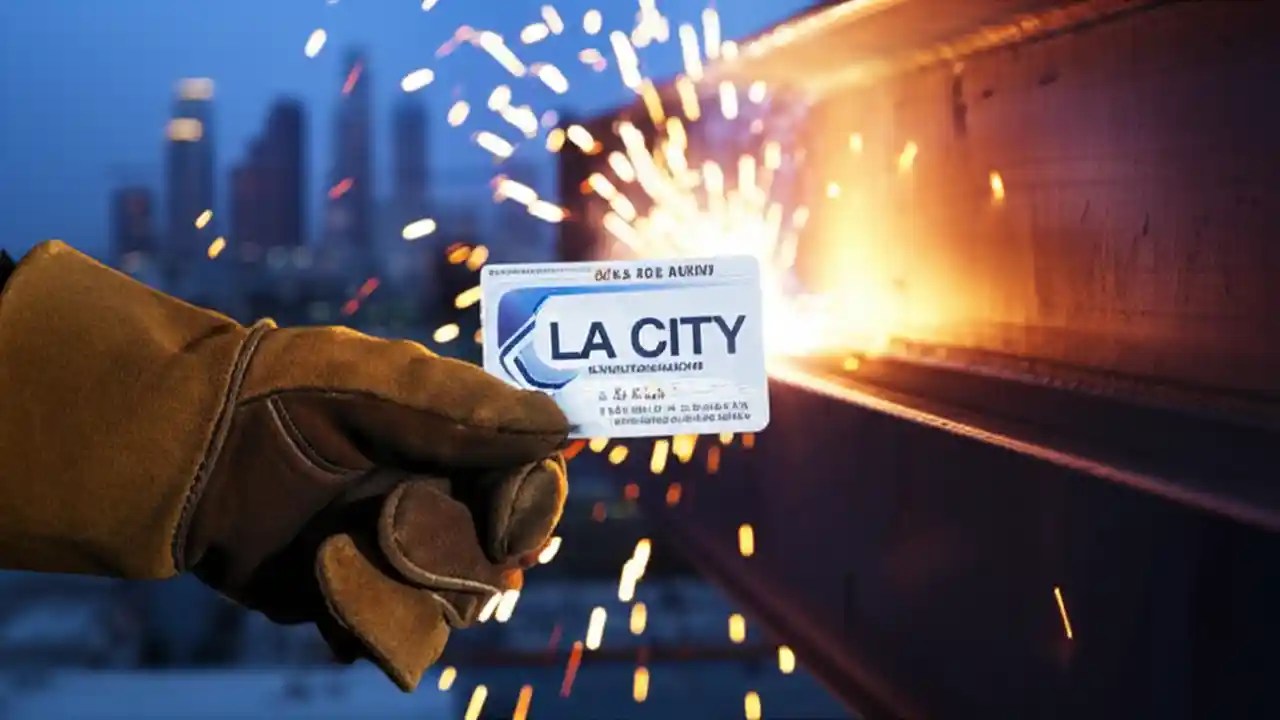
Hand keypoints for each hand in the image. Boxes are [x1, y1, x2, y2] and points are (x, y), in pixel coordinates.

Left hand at [180, 323, 568, 688]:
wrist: (190, 450)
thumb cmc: (287, 392)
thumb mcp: (380, 382)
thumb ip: (468, 407)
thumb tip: (562, 427)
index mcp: (459, 447)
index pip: (530, 489)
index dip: (530, 512)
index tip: (508, 530)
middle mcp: (441, 505)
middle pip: (500, 563)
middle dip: (458, 555)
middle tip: (396, 529)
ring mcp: (398, 560)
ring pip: (453, 610)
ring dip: (403, 589)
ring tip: (336, 553)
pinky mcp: (356, 603)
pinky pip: (396, 638)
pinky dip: (368, 619)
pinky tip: (325, 577)